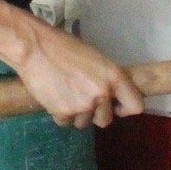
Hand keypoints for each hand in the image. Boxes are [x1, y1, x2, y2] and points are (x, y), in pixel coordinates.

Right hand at [12, 21, 142, 128]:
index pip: (136, 107)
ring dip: (76, 113)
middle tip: (83, 97)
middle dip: (96, 113)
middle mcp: (102, 94)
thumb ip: (106, 79)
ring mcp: (83, 106)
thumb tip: (112, 96)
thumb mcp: (95, 59)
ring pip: (83, 122)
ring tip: (65, 92)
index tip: (116, 106)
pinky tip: (54, 95)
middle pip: (106, 120)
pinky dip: (60, 113)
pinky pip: (65, 121)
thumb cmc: (64, 46)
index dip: (125, 108)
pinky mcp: (63, 113)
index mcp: (114, 77)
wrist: (34, 48)